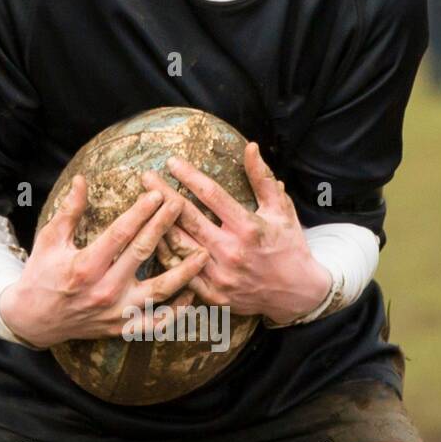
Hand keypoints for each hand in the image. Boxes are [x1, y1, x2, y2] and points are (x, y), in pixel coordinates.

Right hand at [0, 175, 207, 347]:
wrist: (32, 320)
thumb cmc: (41, 274)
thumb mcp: (50, 239)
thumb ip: (70, 210)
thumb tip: (83, 179)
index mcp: (85, 265)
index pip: (121, 233)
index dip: (141, 212)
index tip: (158, 193)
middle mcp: (103, 290)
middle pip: (142, 253)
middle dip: (164, 226)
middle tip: (182, 206)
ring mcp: (115, 311)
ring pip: (158, 292)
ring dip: (183, 273)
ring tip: (203, 254)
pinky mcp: (121, 328)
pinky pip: (155, 324)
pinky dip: (176, 313)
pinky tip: (192, 295)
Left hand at [144, 142, 331, 325]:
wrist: (297, 294)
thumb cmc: (289, 246)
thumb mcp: (281, 209)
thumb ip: (262, 178)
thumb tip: (250, 147)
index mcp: (248, 228)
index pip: (211, 195)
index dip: (189, 176)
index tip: (171, 162)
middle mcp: (232, 251)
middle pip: (188, 218)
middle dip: (163, 195)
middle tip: (146, 178)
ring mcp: (220, 275)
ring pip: (179, 246)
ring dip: (158, 225)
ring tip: (143, 206)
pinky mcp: (214, 294)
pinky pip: (181, 273)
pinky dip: (166, 256)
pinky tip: (153, 241)